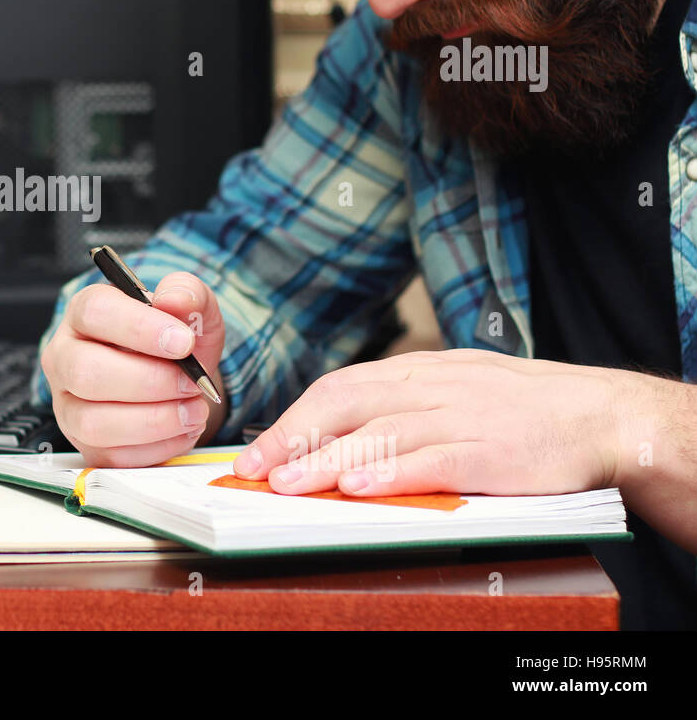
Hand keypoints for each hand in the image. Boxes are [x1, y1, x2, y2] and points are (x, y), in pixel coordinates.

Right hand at [40, 271, 228, 466]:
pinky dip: (157, 447)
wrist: (177, 381)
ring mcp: (69, 405)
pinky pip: (112, 456)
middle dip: (149, 382)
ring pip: (94, 422)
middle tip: (191, 382)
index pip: (95, 312)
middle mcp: (66, 357)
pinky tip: (181, 429)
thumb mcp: (190, 309)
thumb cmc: (173, 343)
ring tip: (193, 409)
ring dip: (155, 420)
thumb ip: (187, 293)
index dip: (140, 328)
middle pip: (86, 372)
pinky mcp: (85, 444)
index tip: (183, 342)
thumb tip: (175, 299)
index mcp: (85, 313)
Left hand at [231, 349, 653, 496]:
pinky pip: (434, 459)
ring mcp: (462, 416)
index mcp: (418, 370)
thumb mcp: (453, 388)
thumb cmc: (520, 409)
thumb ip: (400, 405)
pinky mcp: (492, 450)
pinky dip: (393, 472)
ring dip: (328, 459)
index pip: (339, 388)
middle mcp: (432, 386)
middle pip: (346, 403)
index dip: (293, 420)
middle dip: (293, 437)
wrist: (603, 414)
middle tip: (254, 471)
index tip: (256, 453)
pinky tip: (359, 486)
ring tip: (289, 484)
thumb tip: (334, 438)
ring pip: (381, 432)